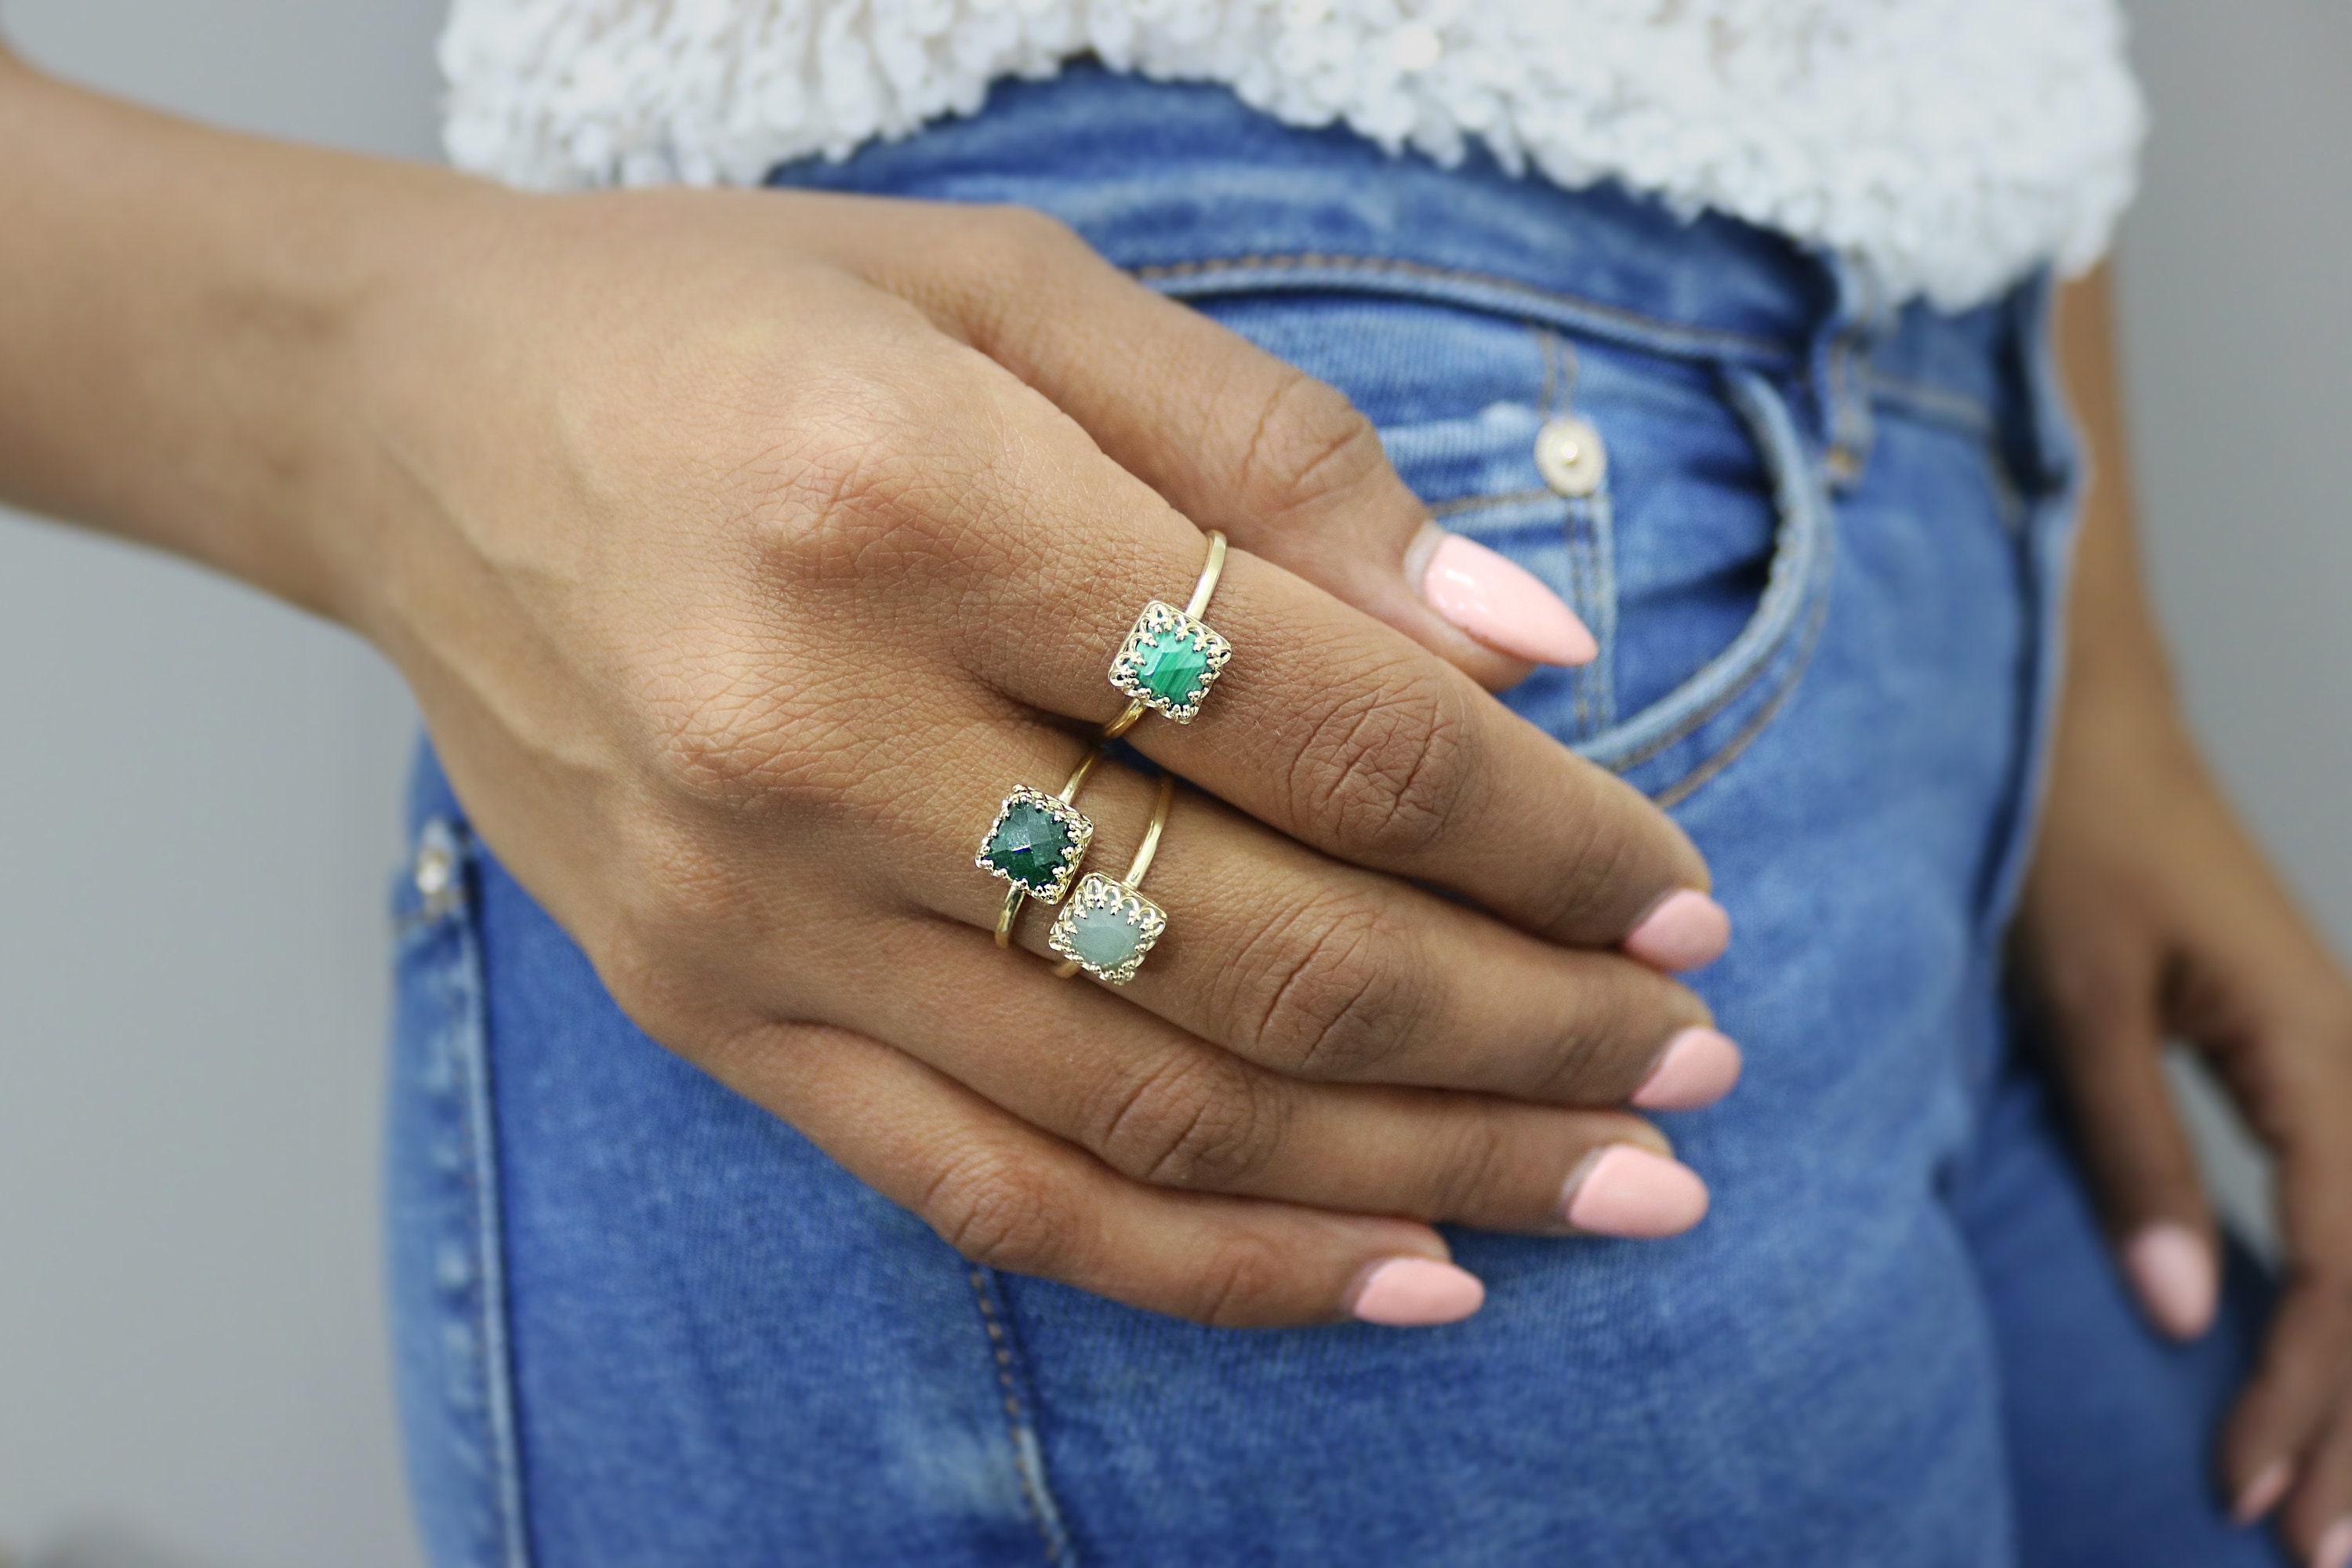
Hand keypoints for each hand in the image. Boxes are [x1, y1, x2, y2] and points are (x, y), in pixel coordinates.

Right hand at [331, 184, 1738, 1327]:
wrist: (409, 428)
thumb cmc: (725, 322)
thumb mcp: (1008, 291)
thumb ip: (1274, 460)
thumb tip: (1524, 646)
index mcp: (915, 505)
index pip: (1324, 720)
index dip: (1540, 827)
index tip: (1674, 891)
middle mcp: (823, 736)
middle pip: (1266, 943)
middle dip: (1523, 1026)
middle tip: (1689, 1068)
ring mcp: (754, 911)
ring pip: (1156, 1106)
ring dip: (1420, 1169)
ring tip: (1606, 1197)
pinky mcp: (710, 1015)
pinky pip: (995, 1195)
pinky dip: (1213, 1260)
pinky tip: (1393, 1281)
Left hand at [2016, 678, 2351, 1559]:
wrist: (2085, 719)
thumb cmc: (2071, 838)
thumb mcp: (2079, 999)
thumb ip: (2134, 1150)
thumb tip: (2187, 1316)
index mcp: (2313, 1049)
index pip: (2346, 1263)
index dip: (2308, 1390)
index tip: (2254, 1495)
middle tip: (2319, 1551)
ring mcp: (2342, 1059)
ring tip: (2335, 1498)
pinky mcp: (2306, 1059)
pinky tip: (2325, 1372)